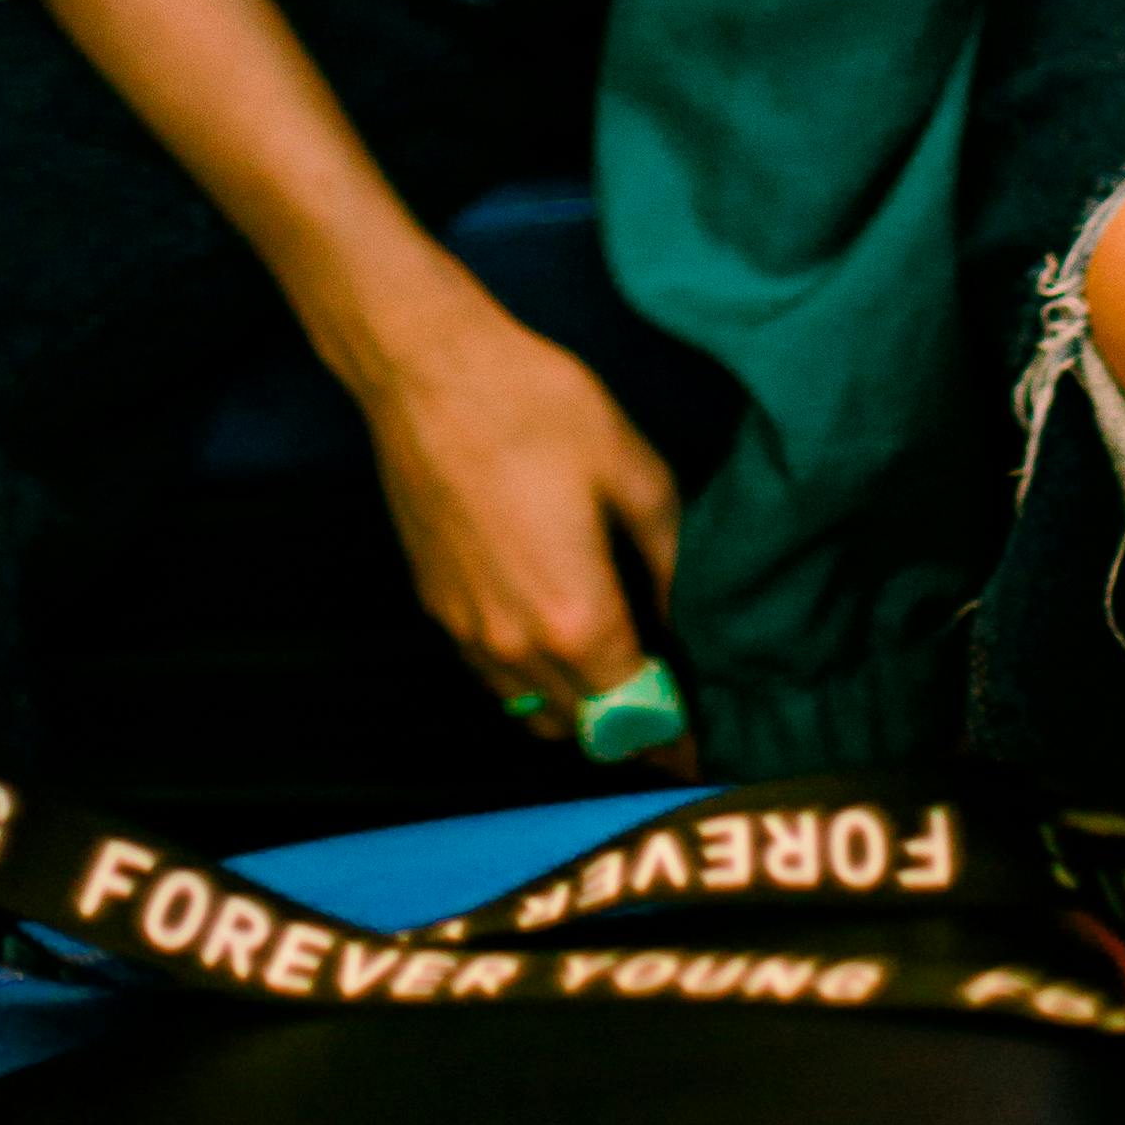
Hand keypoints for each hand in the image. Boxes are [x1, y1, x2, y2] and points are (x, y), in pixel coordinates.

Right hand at [350, 267, 681, 738]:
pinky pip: (495, 681)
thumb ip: (670, 556)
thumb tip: (685, 615)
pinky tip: (556, 643)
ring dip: (580, 715)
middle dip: (631, 730)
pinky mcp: (436, 608)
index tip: (697, 752)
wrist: (427, 371)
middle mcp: (517, 646)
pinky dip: (533, 687)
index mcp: (576, 618)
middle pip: (586, 729)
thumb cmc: (537, 408)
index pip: (635, 715)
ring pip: (534, 715)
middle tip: (669, 706)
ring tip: (617, 682)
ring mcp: (468, 632)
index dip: (673, 738)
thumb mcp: (632, 470)